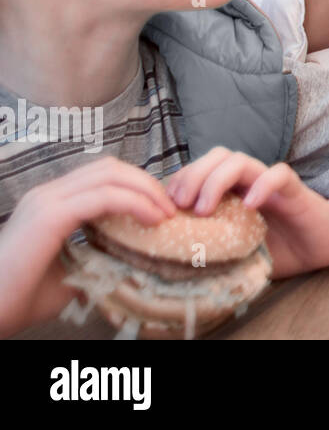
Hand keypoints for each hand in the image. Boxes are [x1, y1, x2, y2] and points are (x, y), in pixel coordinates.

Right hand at [0, 157, 175, 335]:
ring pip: (110, 175)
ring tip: (166, 213)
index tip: (161, 208)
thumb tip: (132, 260)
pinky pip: (104, 197)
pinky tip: (152, 219)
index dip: (137, 186)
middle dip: (146, 183)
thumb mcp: (71, 272)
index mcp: (51, 202)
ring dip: (145, 190)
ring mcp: (47, 200)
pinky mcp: (49, 216)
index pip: (103, 176)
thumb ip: (98, 257)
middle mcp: (48, 194)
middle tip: (170, 208)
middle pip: (110, 168)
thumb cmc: (21, 298)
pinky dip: (134, 203)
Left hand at [166, 148, 328, 279]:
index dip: (180, 181)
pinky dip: (262, 184)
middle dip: (192, 175)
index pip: (201, 169)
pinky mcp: (296, 191)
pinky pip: (279, 175)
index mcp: (233, 191)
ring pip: (240, 160)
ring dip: (216, 180)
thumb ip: (211, 248)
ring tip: (204, 210)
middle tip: (180, 206)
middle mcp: (250, 181)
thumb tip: (171, 267)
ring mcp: (271, 184)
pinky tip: (250, 205)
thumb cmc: (279, 250)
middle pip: (217, 156)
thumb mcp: (236, 252)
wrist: (322, 249)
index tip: (166, 209)